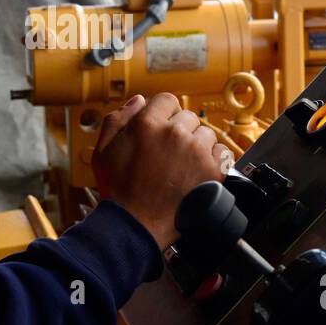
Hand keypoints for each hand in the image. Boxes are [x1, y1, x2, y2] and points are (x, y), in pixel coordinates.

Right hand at [91, 92, 232, 251]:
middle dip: (179, 130)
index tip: (162, 128)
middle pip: (187, 116)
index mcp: (147, 124)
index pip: (167, 100)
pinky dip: (214, 159)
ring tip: (182, 164)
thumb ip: (118, 119)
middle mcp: (174, 133)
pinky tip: (198, 170)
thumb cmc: (118, 192)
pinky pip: (222, 152)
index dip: (164, 114)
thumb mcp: (103, 150)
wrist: (136, 224)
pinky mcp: (211, 170)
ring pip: (205, 133)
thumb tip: (138, 101)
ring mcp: (195, 151)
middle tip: (169, 152)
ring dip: (197, 144)